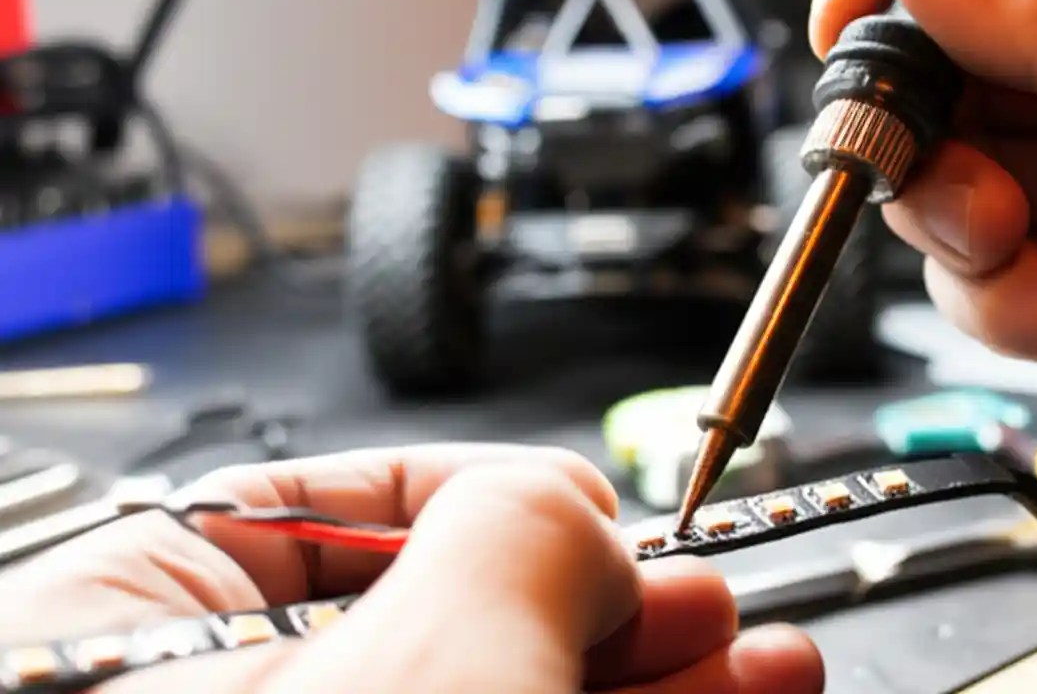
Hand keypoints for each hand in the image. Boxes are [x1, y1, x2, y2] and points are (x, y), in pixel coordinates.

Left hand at [0, 445, 823, 692]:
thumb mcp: (423, 662)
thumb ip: (511, 537)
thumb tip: (579, 521)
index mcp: (129, 634)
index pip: (304, 510)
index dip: (479, 502)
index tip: (598, 518)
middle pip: (439, 622)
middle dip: (609, 607)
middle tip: (718, 600)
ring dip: (651, 683)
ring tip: (766, 662)